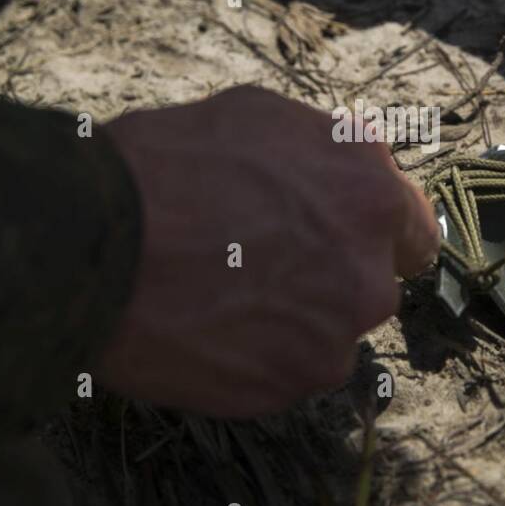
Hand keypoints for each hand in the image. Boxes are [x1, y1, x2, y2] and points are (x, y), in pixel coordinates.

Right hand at [96, 86, 438, 416]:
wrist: (89, 243)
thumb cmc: (166, 164)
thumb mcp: (261, 116)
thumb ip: (330, 150)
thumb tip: (355, 169)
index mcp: (372, 199)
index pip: (414, 235)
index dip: (373, 233)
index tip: (341, 237)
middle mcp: (367, 278)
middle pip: (368, 287)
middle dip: (328, 276)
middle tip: (258, 260)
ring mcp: (327, 343)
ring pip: (326, 335)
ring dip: (292, 321)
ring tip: (220, 294)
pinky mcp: (281, 389)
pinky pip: (282, 372)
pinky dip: (254, 356)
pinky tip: (205, 326)